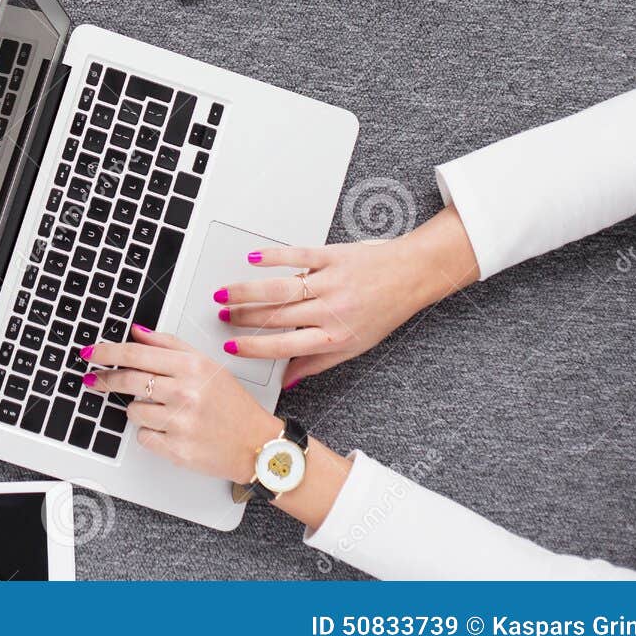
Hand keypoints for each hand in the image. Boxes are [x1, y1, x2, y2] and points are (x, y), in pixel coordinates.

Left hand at [83, 326, 281, 484]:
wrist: (256, 445)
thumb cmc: (232, 405)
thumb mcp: (207, 365)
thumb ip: (169, 345)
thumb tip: (136, 331)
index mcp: (192, 366)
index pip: (137, 353)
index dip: (108, 352)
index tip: (91, 353)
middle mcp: (186, 392)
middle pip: (128, 380)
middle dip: (105, 379)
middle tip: (95, 379)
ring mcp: (180, 422)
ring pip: (132, 411)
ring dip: (138, 410)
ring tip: (161, 412)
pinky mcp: (177, 449)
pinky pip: (142, 437)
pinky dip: (149, 433)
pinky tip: (168, 430)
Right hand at [215, 208, 482, 387]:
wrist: (413, 275)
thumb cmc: (385, 311)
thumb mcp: (356, 347)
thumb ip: (318, 362)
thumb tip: (289, 379)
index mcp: (335, 337)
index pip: (284, 345)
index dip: (253, 346)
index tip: (232, 345)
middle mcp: (331, 311)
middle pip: (276, 315)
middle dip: (243, 317)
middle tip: (221, 315)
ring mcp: (331, 282)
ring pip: (280, 288)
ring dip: (247, 291)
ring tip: (225, 293)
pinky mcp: (333, 256)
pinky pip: (298, 256)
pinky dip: (273, 257)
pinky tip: (253, 259)